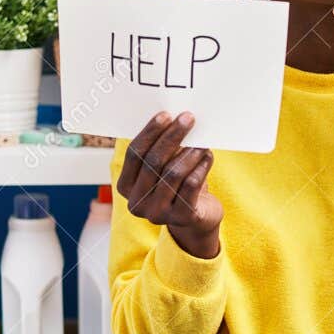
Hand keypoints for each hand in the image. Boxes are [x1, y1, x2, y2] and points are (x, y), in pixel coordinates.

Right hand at [116, 111, 223, 258]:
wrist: (196, 218)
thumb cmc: (177, 184)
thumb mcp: (162, 168)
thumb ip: (161, 149)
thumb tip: (174, 120)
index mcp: (126, 187)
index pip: (134, 155)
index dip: (149, 133)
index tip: (165, 115)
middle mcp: (137, 203)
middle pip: (153, 162)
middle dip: (172, 137)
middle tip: (188, 118)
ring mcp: (158, 213)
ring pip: (173, 173)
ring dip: (190, 151)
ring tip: (202, 139)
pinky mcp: (181, 218)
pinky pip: (191, 185)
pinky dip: (201, 167)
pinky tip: (207, 156)